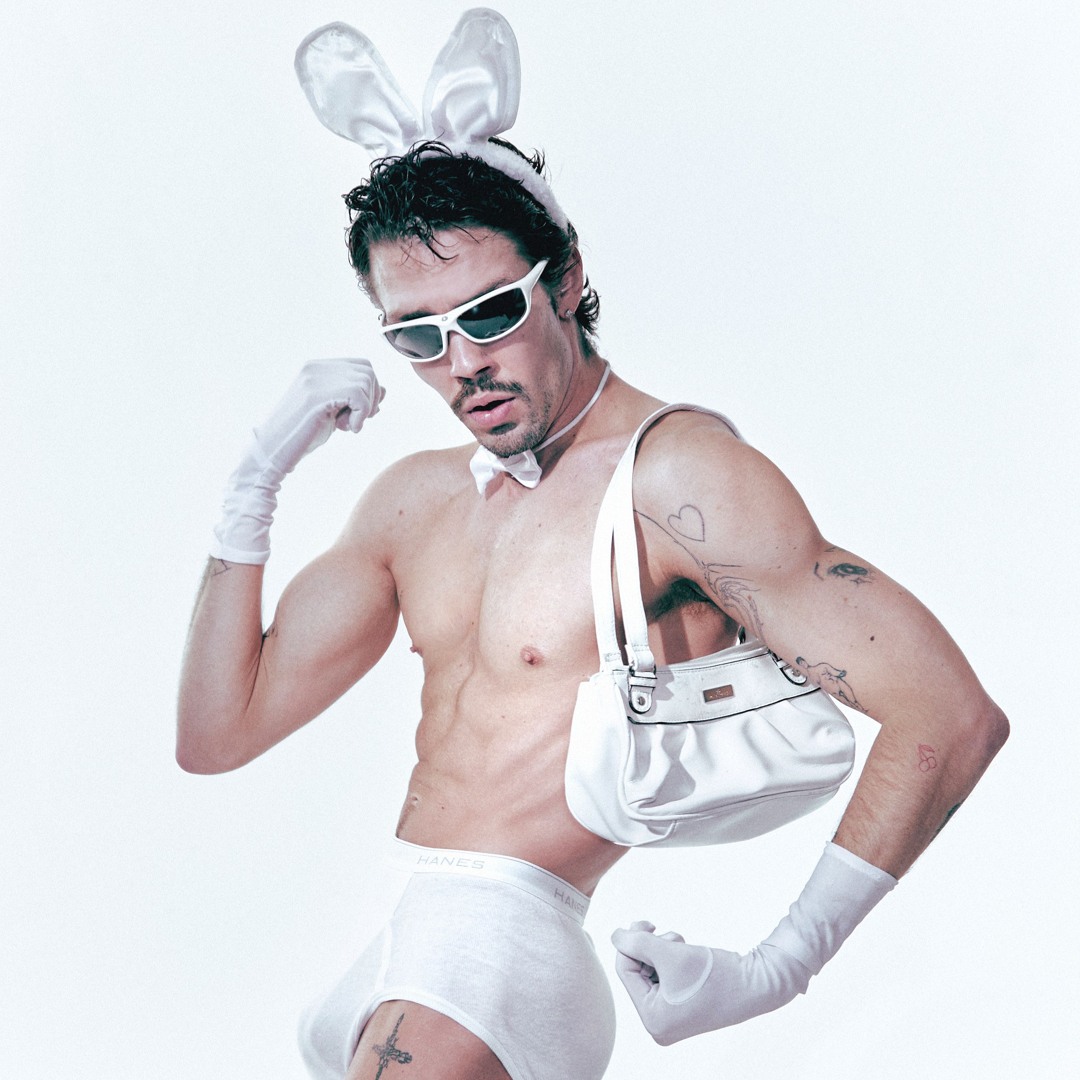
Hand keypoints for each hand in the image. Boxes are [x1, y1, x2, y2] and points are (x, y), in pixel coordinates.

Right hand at [210, 359, 383, 563]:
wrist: (271, 452)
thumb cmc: (301, 436)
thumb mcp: (333, 412)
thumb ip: (354, 398)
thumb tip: (384, 390)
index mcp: (316, 368)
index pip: (361, 365)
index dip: (370, 390)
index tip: (360, 414)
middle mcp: (315, 368)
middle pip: (367, 371)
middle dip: (371, 398)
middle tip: (356, 421)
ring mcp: (315, 379)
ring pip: (365, 381)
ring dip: (365, 408)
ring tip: (346, 426)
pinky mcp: (317, 395)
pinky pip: (358, 395)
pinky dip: (361, 416)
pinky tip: (346, 429)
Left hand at [612, 843, 896, 1044]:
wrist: (758, 981)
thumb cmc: (717, 973)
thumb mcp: (670, 953)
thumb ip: (636, 942)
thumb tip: (614, 935)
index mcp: (653, 1022)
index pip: (625, 971)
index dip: (632, 943)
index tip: (647, 925)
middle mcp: (660, 1026)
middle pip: (636, 970)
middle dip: (649, 947)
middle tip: (663, 931)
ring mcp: (673, 1018)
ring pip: (650, 969)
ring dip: (661, 949)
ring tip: (681, 943)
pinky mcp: (684, 1006)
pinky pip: (664, 975)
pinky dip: (672, 958)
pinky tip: (687, 952)